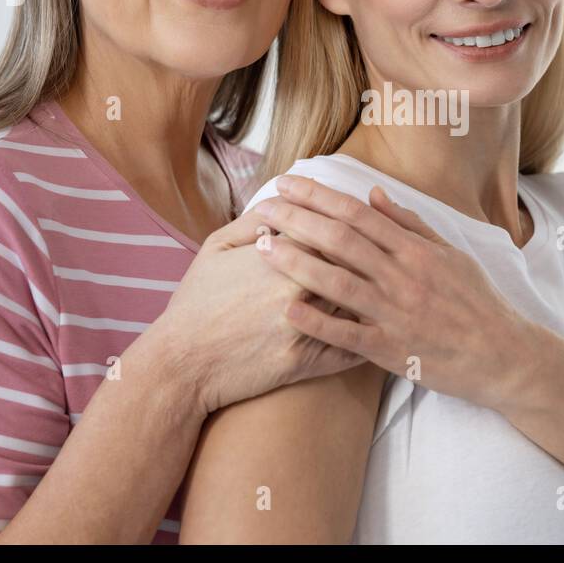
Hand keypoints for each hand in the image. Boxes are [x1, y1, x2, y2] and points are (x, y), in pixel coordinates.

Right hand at [154, 209, 364, 415]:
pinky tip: (376, 328)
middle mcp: (301, 290)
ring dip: (372, 295)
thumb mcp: (217, 246)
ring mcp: (307, 329)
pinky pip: (350, 349)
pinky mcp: (307, 364)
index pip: (333, 228)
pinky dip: (367, 338)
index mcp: (282, 256)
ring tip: (381, 287)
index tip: (353, 224)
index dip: (346, 224)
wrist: (181, 362)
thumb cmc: (197, 300)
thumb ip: (256, 218)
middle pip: (353, 264)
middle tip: (376, 254)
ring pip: (358, 304)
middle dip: (366, 257)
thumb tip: (287, 199)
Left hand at [250, 175, 536, 412]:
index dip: (318, 197)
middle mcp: (403, 276)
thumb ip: (410, 223)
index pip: (358, 214)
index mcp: (415, 249)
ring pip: (338, 282)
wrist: (503, 355)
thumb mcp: (450, 253)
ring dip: (297, 263)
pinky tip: (288, 309)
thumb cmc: (477, 302)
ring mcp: (395, 313)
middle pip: (341, 240)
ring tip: (262, 248)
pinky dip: (317, 322)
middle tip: (264, 207)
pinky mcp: (391, 349)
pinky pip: (348, 335)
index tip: (288, 185)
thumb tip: (373, 193)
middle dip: (298, 220)